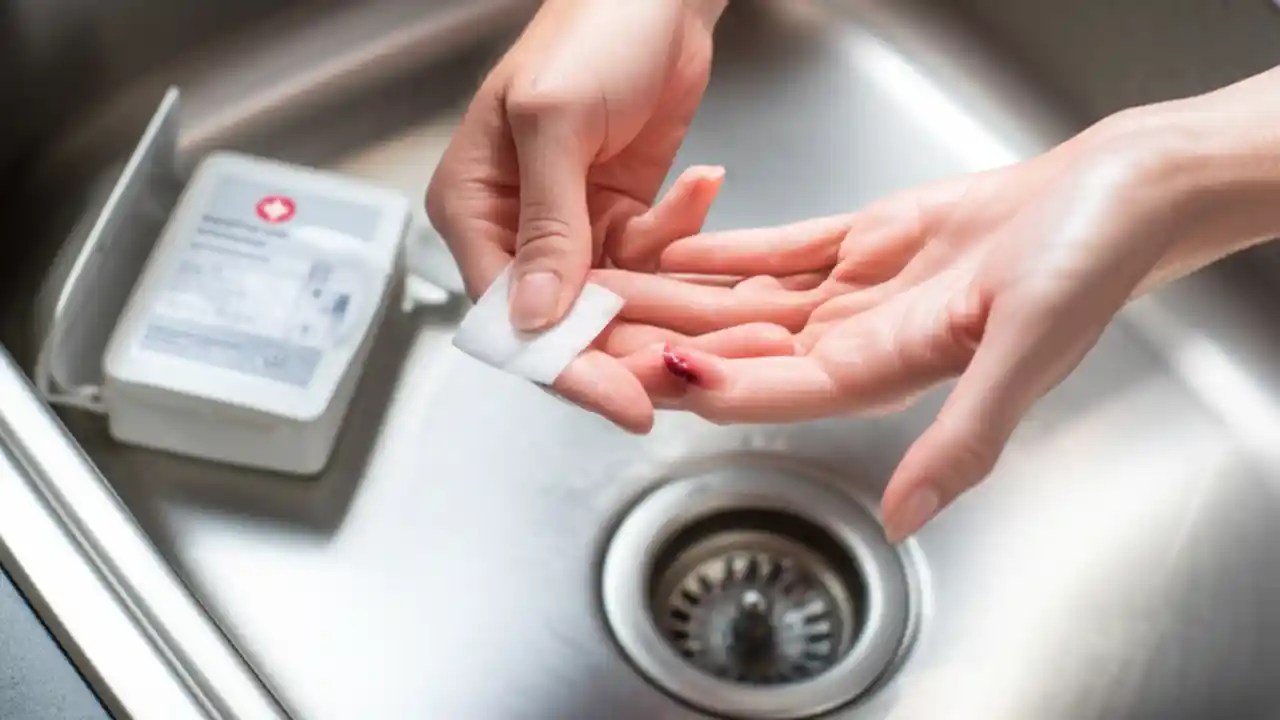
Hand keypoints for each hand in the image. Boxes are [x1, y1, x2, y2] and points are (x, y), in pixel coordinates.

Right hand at [427, 0, 728, 429]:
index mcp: (476, 209)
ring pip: (625, 302)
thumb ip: (548, 223)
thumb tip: (536, 317)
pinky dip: (686, 237)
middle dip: (641, 348)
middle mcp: (518, 229)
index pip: (511, 316)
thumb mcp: (557, 121)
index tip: (626, 404)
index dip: (568, 366)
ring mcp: (574, 228)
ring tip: (744, 309)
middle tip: (704, 372)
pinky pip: (657, 260)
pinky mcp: (624, 217)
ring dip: (683, 305)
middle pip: (573, 324)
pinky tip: (702, 184)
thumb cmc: (589, 28)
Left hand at [626, 88, 1279, 539]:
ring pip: (751, 301)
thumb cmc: (1089, 265)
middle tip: (597, 331)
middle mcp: (863, 338)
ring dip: (683, 296)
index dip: (712, 382)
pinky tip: (680, 247)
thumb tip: (907, 520)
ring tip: (615, 285)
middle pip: (745, 348)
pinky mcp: (867, 242)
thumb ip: (962, 441)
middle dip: (669, 343)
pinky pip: (781, 251)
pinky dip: (729, 250)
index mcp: (892, 369)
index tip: (647, 372)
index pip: (778, 384)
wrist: (1116, 192)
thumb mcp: (1024, 357)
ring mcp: (860, 291)